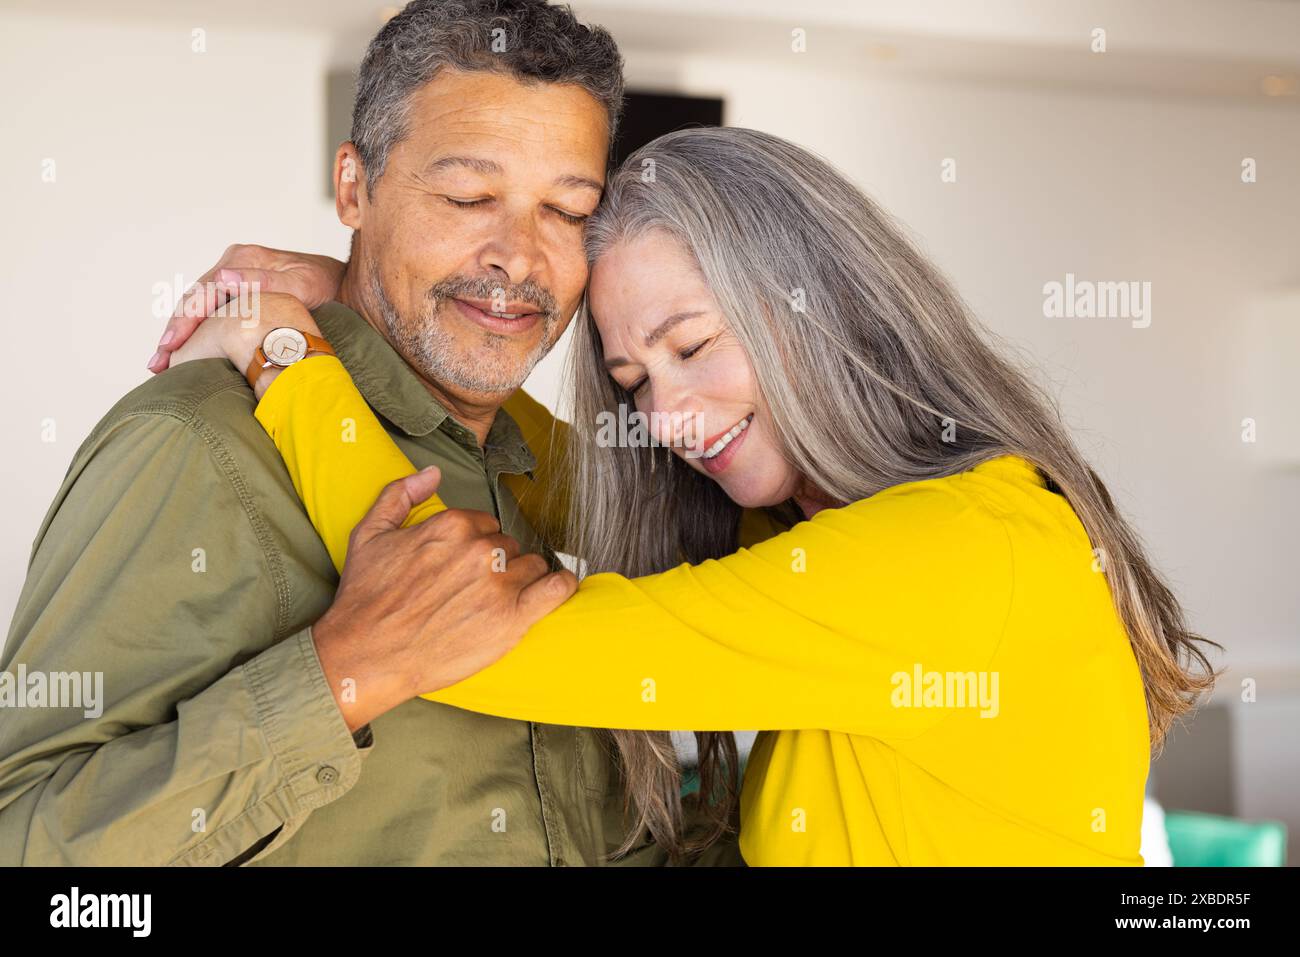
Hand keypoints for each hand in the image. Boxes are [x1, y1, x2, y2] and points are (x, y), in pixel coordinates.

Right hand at [149, 244, 343, 372]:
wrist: (345, 286)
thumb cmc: (328, 286)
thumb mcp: (301, 284)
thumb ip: (263, 281)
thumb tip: (224, 277)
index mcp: (242, 259)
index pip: (204, 293)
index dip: (185, 321)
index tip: (172, 345)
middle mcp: (233, 265)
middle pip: (194, 301)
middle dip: (175, 333)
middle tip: (157, 363)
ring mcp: (234, 277)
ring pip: (199, 308)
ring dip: (181, 335)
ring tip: (162, 364)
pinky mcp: (240, 292)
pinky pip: (212, 312)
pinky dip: (198, 332)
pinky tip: (185, 352)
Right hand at [311, 467, 577, 730]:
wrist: (366, 656)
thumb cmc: (365, 599)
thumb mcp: (369, 534)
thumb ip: (401, 494)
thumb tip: (432, 473)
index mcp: (452, 525)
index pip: (486, 524)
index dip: (475, 544)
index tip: (461, 566)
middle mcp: (480, 551)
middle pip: (509, 545)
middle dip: (496, 563)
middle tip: (471, 590)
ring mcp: (499, 585)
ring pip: (531, 566)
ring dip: (521, 579)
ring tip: (497, 600)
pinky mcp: (513, 619)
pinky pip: (558, 589)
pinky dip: (562, 586)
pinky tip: (557, 587)